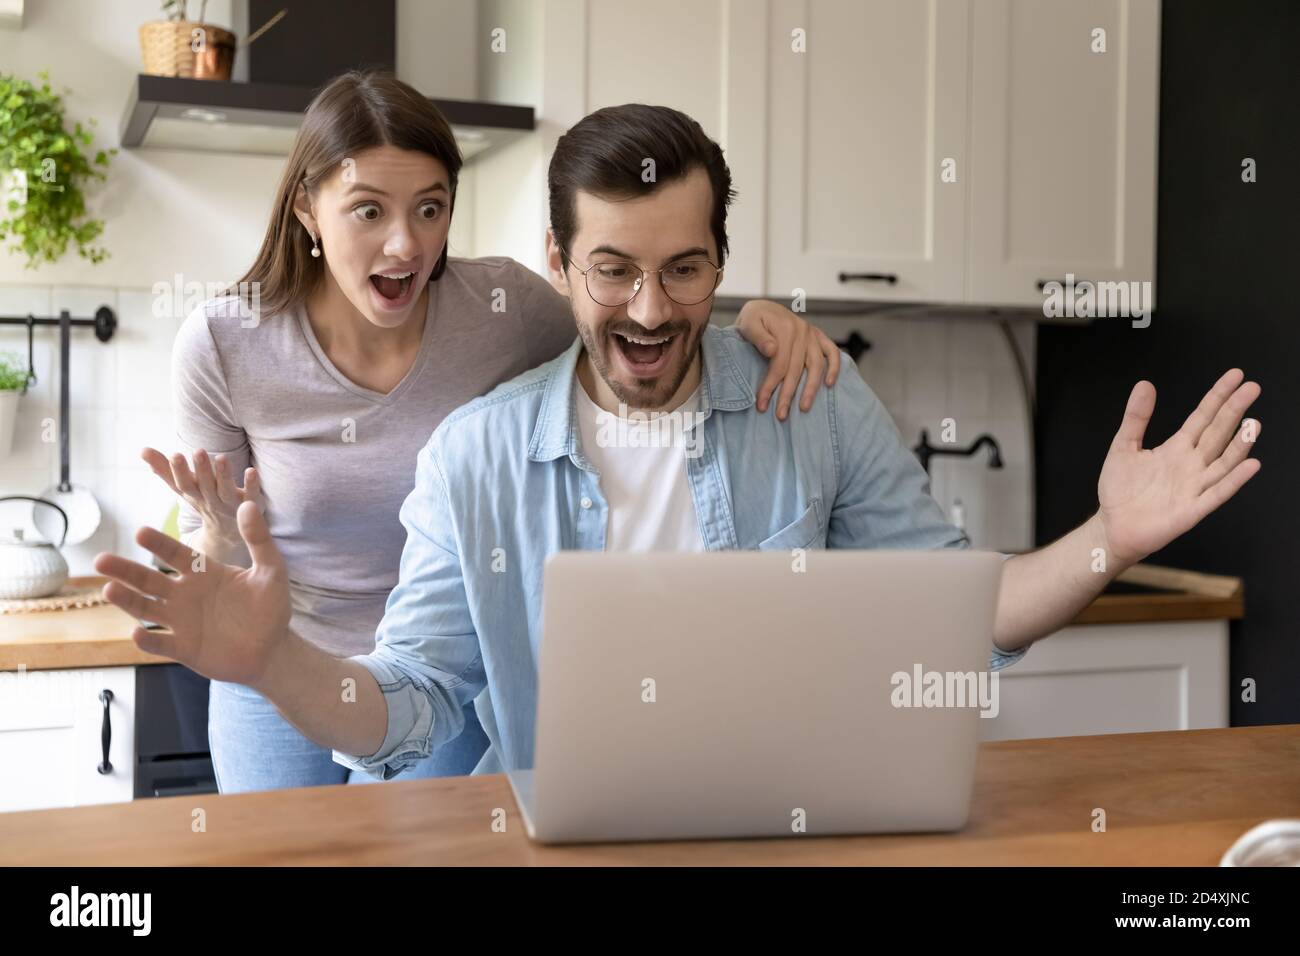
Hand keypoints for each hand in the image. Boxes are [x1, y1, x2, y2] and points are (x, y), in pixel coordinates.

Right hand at [93, 501, 290, 687]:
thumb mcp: (271, 570)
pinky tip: (137, 633)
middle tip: (100, 560)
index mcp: (204, 573)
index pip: (177, 554)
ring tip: (109, 589)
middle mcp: (186, 594)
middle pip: (150, 580)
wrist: (273, 650)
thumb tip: (249, 504)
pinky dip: (148, 640)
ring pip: (147, 609)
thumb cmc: (271, 608)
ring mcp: (182, 622)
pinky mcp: (184, 648)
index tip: (141, 531)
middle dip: (126, 570)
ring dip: (127, 601)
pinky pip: (161, 643)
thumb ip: (259, 539)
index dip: (160, 545)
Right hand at [141, 446, 261, 545]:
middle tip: (197, 451)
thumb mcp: (184, 488)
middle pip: (205, 486)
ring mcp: (231, 504)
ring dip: (224, 475)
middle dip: (201, 470)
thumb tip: (142, 450)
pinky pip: (252, 495)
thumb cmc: (204, 500)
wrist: (229, 532)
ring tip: (222, 457)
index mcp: (194, 495)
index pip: (184, 484)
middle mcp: (211, 500)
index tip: (175, 455)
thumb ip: (165, 470)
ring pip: (226, 490)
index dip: (179, 471)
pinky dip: (252, 485)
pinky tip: (252, 471)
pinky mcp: (251, 506)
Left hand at [735, 299, 840, 418]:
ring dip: (811, 388)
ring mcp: (812, 334)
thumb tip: (772, 350)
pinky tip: (829, 385)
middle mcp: (802, 331)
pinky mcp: (818, 337)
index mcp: (785, 329)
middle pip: (796, 369)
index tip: (762, 405)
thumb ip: (759, 337)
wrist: (763, 308)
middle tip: (781, 415)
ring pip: (816, 365)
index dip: (771, 386)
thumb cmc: (753, 320)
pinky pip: (832, 352)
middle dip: (788, 395)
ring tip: (804, 408)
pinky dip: (834, 368)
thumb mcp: (748, 324)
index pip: (779, 364)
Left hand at [1096, 369, 1260, 567]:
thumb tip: (1145, 384)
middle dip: (1234, 410)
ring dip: (1240, 444)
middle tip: (1252, 388)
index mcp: (1176, 448)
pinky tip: (1250, 465)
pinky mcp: (1192, 509)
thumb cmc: (1120, 489)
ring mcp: (1195, 486)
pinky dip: (1233, 480)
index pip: (1203, 417)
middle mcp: (1191, 464)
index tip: (1236, 375)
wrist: (1113, 526)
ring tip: (1254, 424)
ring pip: (1223, 462)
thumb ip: (1136, 418)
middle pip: (1217, 433)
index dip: (1218, 396)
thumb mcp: (1123, 447)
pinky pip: (1217, 493)